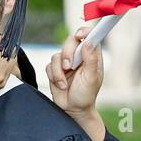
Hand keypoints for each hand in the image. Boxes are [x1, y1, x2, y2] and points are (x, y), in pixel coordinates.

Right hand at [46, 26, 105, 140]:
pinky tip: (61, 85)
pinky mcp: (55, 69)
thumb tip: (89, 42)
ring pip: (57, 54)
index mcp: (91, 55)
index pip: (89, 36)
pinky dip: (54, 76)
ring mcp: (66, 62)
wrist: (73, 109)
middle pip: (70, 41)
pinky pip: (49, 65)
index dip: (84, 32)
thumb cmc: (86, 95)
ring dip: (59, 71)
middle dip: (67, 53)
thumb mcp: (92, 78)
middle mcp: (79, 56)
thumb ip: (91, 59)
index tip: (80, 36)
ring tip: (65, 83)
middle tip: (69, 66)